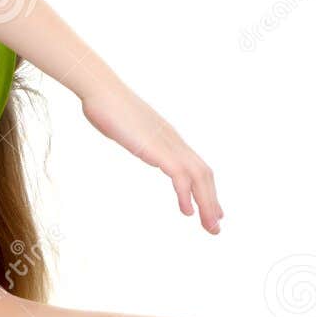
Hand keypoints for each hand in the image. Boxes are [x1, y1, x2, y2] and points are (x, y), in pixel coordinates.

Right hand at [82, 83, 223, 233]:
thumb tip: (131, 137)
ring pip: (198, 177)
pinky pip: (180, 176)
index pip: (196, 165)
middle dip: (212, 202)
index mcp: (168, 137)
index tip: (210, 208)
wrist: (100, 89)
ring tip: (210, 227)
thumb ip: (134, 135)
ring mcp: (167, 144)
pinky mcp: (157, 149)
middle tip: (216, 227)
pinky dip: (187, 195)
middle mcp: (174, 140)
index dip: (206, 188)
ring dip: (207, 204)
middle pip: (204, 174)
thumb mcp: (126, 127)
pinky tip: (187, 212)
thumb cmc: (106, 105)